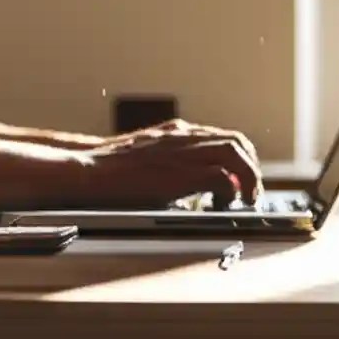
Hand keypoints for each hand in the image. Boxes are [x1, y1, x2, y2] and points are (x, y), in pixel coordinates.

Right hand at [83, 119, 263, 207]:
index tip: (242, 178)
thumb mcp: (145, 159)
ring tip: (244, 200)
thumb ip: (168, 164)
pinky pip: (222, 177)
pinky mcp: (181, 173)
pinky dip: (230, 190)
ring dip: (247, 177)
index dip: (239, 157)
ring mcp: (184, 151)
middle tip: (250, 193)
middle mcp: (185, 137)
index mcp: (177, 133)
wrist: (88, 170)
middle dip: (250, 167)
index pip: (222, 137)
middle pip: (236, 141)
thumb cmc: (108, 170)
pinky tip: (222, 205)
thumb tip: (187, 187)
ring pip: (235, 152)